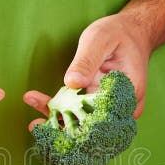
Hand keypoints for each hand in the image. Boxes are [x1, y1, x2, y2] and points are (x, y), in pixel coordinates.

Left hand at [23, 12, 149, 128]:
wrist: (131, 33)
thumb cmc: (117, 33)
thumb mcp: (100, 40)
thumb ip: (87, 61)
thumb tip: (72, 83)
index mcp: (128, 94)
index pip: (103, 119)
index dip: (78, 127)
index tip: (55, 125)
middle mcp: (122, 107)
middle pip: (92, 127)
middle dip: (63, 131)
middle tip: (35, 126)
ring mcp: (111, 108)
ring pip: (83, 123)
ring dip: (57, 123)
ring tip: (33, 122)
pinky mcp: (99, 105)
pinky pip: (79, 114)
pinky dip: (59, 113)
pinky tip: (38, 104)